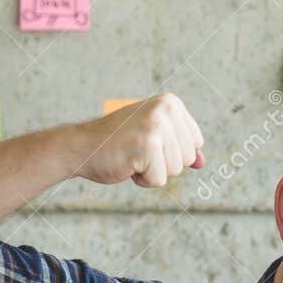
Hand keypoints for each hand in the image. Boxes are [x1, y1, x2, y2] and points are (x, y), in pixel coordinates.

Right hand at [73, 93, 204, 187]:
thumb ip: (179, 148)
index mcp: (171, 103)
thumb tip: (202, 163)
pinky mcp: (147, 146)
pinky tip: (127, 164)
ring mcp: (156, 126)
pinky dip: (143, 180)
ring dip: (152, 171)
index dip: (172, 152)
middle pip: (187, 158)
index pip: (196, 143)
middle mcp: (166, 109)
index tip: (147, 142)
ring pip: (176, 170)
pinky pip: (159, 179)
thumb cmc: (117, 143)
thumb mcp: (153, 139)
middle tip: (136, 150)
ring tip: (131, 155)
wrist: (81, 146)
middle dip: (163, 163)